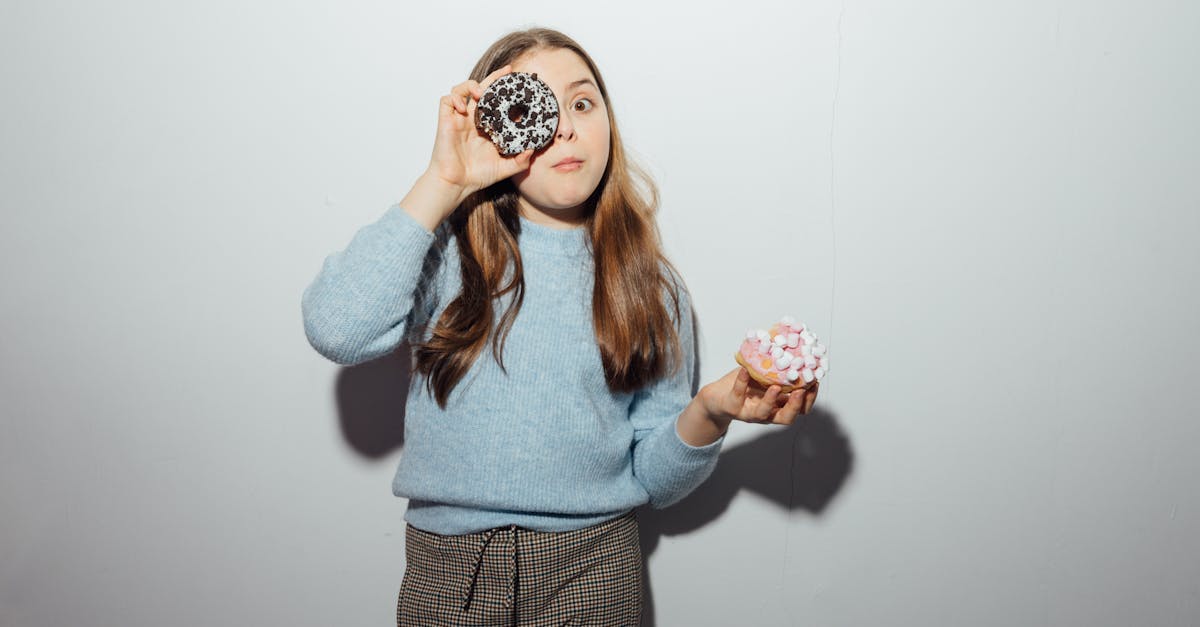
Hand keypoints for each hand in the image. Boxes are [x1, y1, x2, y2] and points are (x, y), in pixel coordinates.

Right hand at [426, 64, 534, 202]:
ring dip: (470, 85)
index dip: (504, 89)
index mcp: (487, 126)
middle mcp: (473, 118)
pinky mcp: (446, 120)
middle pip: (482, 89)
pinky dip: (455, 98)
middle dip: (493, 77)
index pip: (496, 101)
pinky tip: (464, 108)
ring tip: (480, 93)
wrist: (457, 183)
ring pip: (461, 89)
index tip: (518, 80)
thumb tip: (533, 149)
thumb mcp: (505, 167)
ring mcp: (459, 118)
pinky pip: (447, 100)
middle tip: (507, 71)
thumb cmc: (477, 175)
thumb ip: (520, 160)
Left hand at [701, 367, 818, 427]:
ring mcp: (749, 412)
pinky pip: (738, 395)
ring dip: (771, 401)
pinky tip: (744, 370)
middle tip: (800, 392)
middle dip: (796, 406)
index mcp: (777, 406)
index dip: (809, 399)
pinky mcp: (733, 407)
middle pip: (787, 418)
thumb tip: (791, 344)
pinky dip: (741, 382)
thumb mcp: (763, 377)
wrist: (716, 398)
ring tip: (775, 386)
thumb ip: (777, 368)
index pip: (800, 409)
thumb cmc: (744, 386)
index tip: (814, 382)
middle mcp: (766, 413)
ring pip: (764, 414)